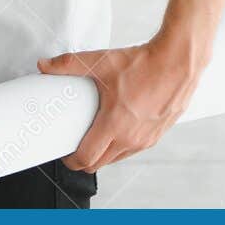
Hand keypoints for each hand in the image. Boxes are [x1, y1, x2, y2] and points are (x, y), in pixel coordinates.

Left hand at [37, 37, 206, 171]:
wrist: (178, 61)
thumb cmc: (145, 63)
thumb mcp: (102, 62)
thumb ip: (70, 64)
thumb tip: (46, 65)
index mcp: (114, 124)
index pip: (86, 158)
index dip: (71, 159)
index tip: (66, 152)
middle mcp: (131, 138)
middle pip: (100, 164)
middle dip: (85, 159)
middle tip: (78, 145)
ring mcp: (146, 139)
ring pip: (118, 158)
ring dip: (105, 152)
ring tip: (99, 134)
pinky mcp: (158, 135)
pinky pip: (134, 149)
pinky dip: (123, 144)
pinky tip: (121, 127)